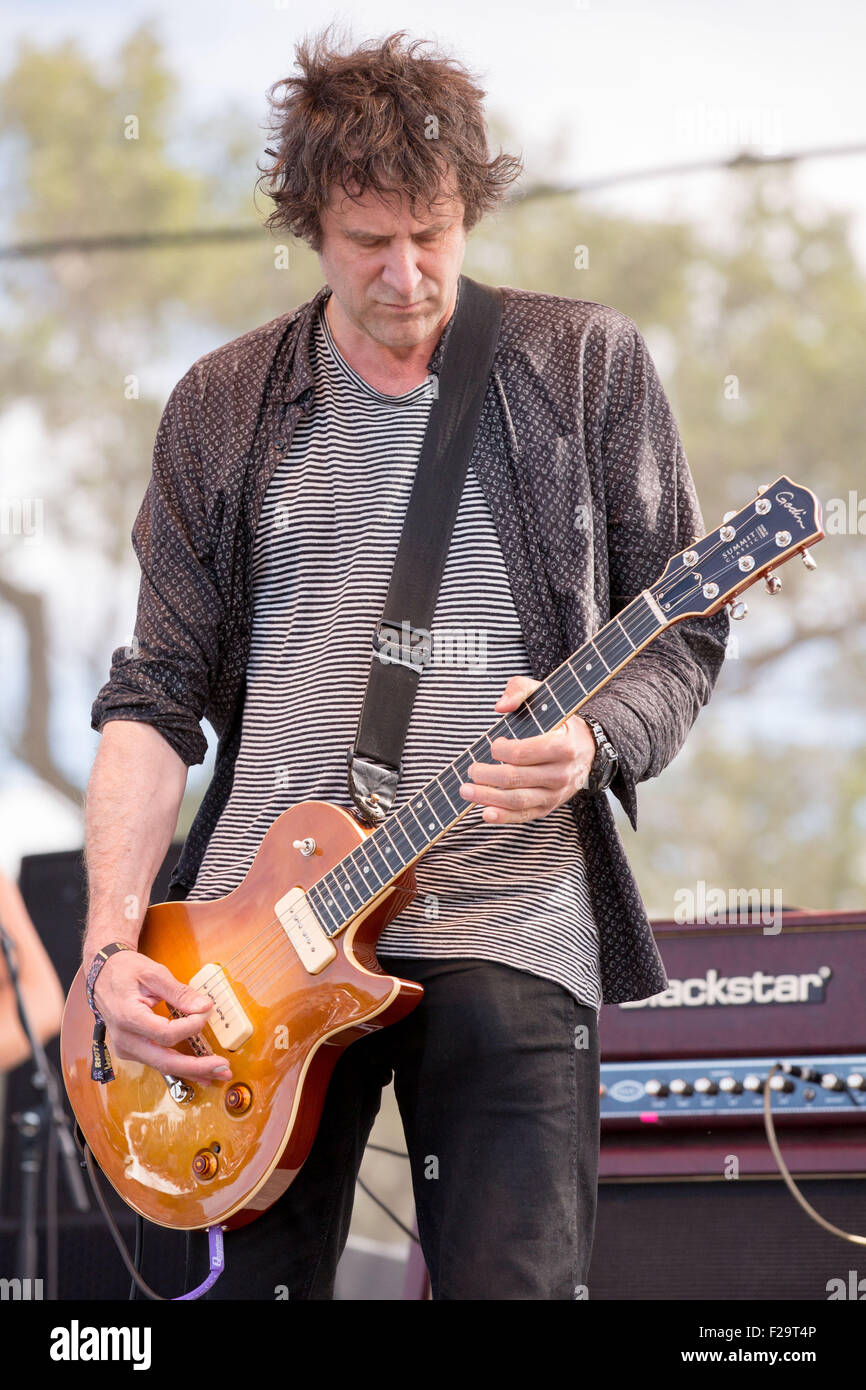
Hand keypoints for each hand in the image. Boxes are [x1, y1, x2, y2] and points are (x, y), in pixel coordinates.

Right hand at [89, 948, 231, 1083]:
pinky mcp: (133, 1050)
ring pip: (163, 1066)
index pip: (165, 1033)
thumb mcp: (153, 973)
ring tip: (219, 1073)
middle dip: (197, 1067)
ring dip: (193, 1071)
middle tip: (223, 1068)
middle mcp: (125, 1039)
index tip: (207, 1012)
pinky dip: (181, 1067)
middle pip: (164, 1061)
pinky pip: (159, 1062)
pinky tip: (201, 1074)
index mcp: (128, 1018)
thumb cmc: (126, 971)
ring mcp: (127, 1048)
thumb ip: (179, 992)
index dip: (191, 1026)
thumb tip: (204, 1007)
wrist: (103, 975)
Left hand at [459, 675, 595, 824]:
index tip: (493, 744)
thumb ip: (520, 691)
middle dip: (486, 775)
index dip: (500, 750)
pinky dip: (504, 817)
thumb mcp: (545, 697)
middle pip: (516, 778)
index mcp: (563, 746)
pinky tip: (485, 813)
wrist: (587, 748)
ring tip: (466, 791)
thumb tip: (500, 706)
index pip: (523, 752)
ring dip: (487, 797)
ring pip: (517, 800)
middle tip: (471, 769)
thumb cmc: (559, 721)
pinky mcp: (549, 806)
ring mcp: (556, 793)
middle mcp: (561, 773)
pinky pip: (524, 815)